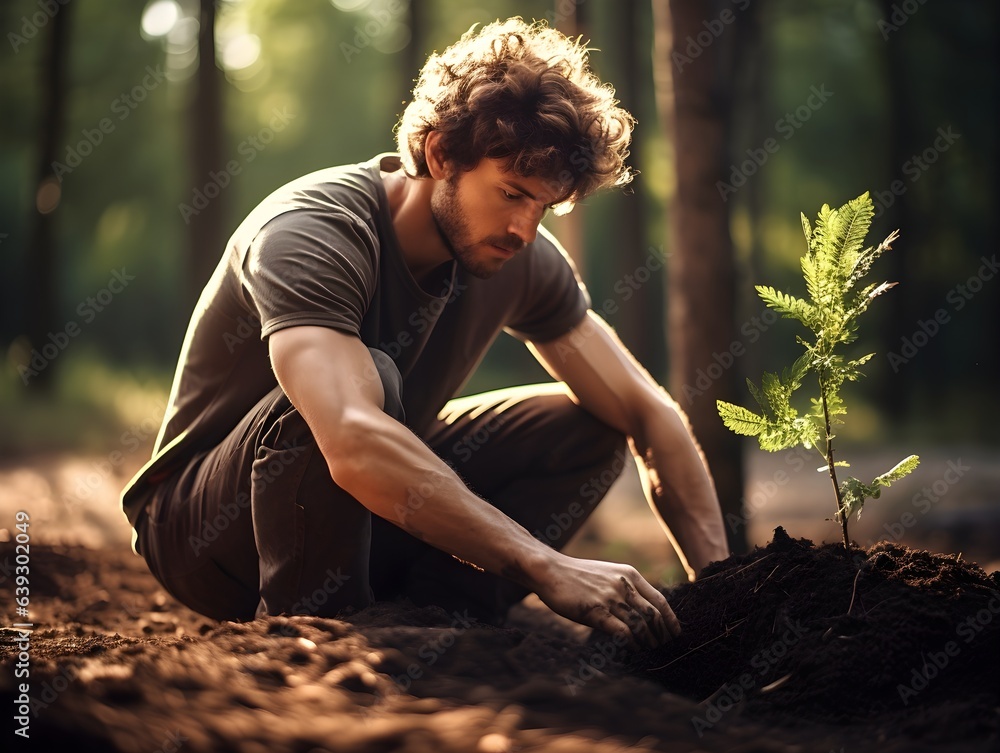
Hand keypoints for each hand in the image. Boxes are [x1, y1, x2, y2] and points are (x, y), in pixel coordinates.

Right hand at [530, 553, 680, 648]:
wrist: (551, 570)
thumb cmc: (577, 575)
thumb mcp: (607, 573)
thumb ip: (625, 587)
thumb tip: (640, 609)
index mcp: (630, 574)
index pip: (660, 600)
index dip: (671, 620)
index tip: (675, 632)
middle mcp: (624, 585)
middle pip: (654, 616)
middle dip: (661, 634)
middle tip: (662, 646)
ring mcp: (610, 599)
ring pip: (640, 625)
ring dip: (648, 641)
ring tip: (648, 649)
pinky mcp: (596, 612)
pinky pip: (622, 632)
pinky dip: (631, 643)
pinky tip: (631, 648)